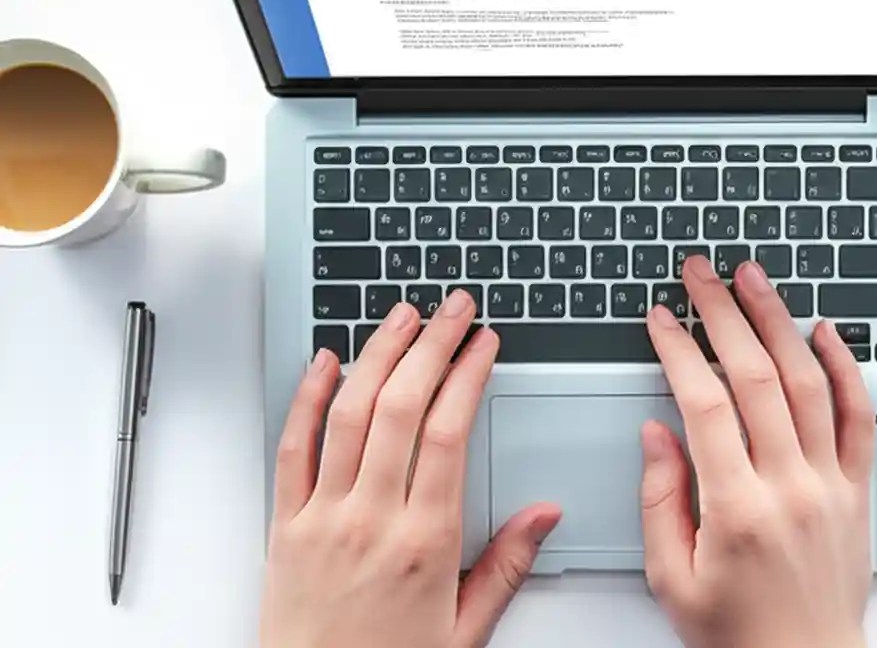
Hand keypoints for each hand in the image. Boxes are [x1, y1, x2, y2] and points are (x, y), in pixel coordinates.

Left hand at [260, 292, 560, 647]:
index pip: (449, 432)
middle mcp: (371, 518)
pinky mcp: (283, 524)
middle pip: (402, 406)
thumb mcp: (466, 629)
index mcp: (425, 542)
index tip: (484, 344)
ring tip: (402, 316)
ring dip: (377, 354)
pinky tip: (325, 362)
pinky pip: (292, 447)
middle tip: (454, 308)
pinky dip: (307, 398)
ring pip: (349, 413)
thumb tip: (545, 514)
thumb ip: (508, 565)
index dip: (468, 374)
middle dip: (433, 344)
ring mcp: (322, 517)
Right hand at [641, 256, 873, 647]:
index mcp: (735, 510)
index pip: (703, 403)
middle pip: (756, 377)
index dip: (679, 349)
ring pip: (808, 382)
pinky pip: (860, 416)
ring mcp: (831, 484)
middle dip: (723, 313)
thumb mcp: (671, 578)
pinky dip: (845, 367)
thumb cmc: (738, 633)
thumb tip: (657, 432)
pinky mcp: (859, 489)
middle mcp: (789, 487)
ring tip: (754, 280)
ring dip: (779, 322)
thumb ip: (660, 500)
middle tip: (701, 274)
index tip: (661, 317)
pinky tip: (824, 332)